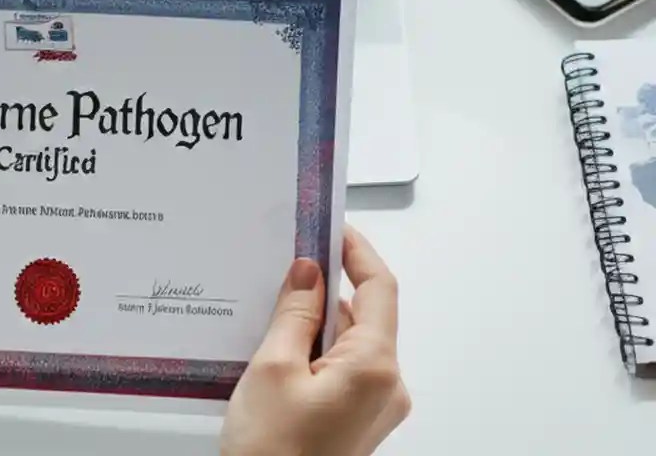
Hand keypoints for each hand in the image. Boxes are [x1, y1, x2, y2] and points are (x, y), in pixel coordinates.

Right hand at [221, 227, 409, 455]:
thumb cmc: (272, 455)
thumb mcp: (272, 367)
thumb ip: (294, 312)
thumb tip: (307, 272)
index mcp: (375, 366)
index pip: (379, 288)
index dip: (356, 252)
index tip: (333, 228)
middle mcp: (387, 386)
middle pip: (365, 314)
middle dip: (327, 288)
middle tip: (288, 263)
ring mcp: (376, 406)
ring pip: (352, 342)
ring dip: (317, 322)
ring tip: (272, 315)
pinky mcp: (358, 419)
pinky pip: (345, 368)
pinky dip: (317, 350)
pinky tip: (280, 350)